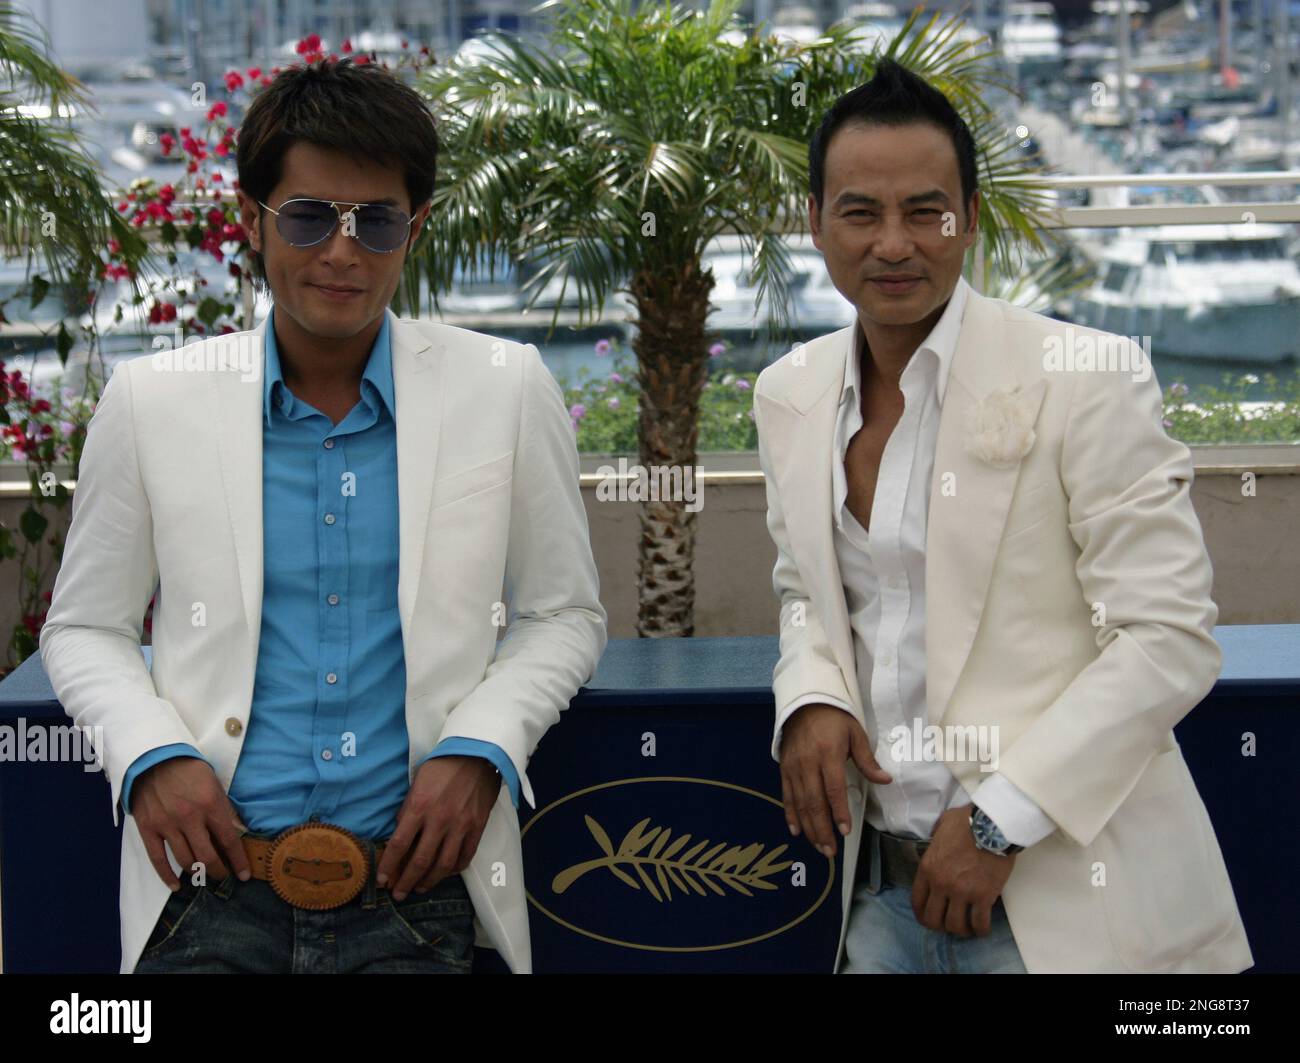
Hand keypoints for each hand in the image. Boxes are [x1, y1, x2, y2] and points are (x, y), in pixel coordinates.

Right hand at [131, 757, 251, 890]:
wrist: (154, 759)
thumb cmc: (189, 771)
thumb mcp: (214, 785)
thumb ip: (223, 810)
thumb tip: (236, 835)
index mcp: (210, 805)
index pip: (229, 841)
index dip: (238, 861)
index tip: (244, 875)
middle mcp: (190, 818)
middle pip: (208, 857)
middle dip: (218, 872)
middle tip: (223, 877)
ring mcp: (167, 825)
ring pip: (185, 861)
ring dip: (197, 874)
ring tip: (204, 878)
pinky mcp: (148, 829)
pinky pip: (158, 860)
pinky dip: (167, 876)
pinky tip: (176, 886)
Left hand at [377, 755, 500, 900]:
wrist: (477, 755)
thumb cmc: (442, 767)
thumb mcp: (417, 785)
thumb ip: (408, 812)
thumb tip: (400, 837)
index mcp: (419, 807)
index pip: (399, 845)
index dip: (389, 866)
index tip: (383, 879)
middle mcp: (439, 820)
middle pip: (420, 861)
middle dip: (406, 882)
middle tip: (398, 894)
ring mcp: (461, 826)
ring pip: (443, 865)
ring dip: (429, 881)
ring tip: (420, 888)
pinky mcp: (477, 827)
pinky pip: (465, 857)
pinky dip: (453, 870)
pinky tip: (444, 874)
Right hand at [779, 703, 892, 858]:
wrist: (804, 702)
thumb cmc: (835, 718)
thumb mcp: (855, 733)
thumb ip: (867, 760)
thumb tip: (886, 780)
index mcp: (828, 753)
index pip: (834, 789)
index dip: (839, 812)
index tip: (845, 831)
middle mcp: (808, 763)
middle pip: (814, 802)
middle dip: (822, 829)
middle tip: (830, 851)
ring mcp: (794, 767)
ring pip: (800, 803)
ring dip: (809, 827)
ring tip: (818, 847)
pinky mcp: (784, 769)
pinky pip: (787, 795)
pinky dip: (790, 814)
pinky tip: (796, 830)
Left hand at [912, 804, 1016, 936]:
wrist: (993, 825)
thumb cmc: (968, 822)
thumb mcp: (942, 825)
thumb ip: (935, 836)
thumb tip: (937, 837)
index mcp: (928, 868)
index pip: (917, 901)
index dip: (922, 915)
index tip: (930, 917)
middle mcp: (941, 884)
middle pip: (933, 919)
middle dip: (940, 926)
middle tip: (950, 923)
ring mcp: (962, 892)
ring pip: (955, 925)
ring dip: (961, 929)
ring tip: (967, 927)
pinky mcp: (983, 897)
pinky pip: (979, 924)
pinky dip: (980, 930)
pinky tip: (982, 928)